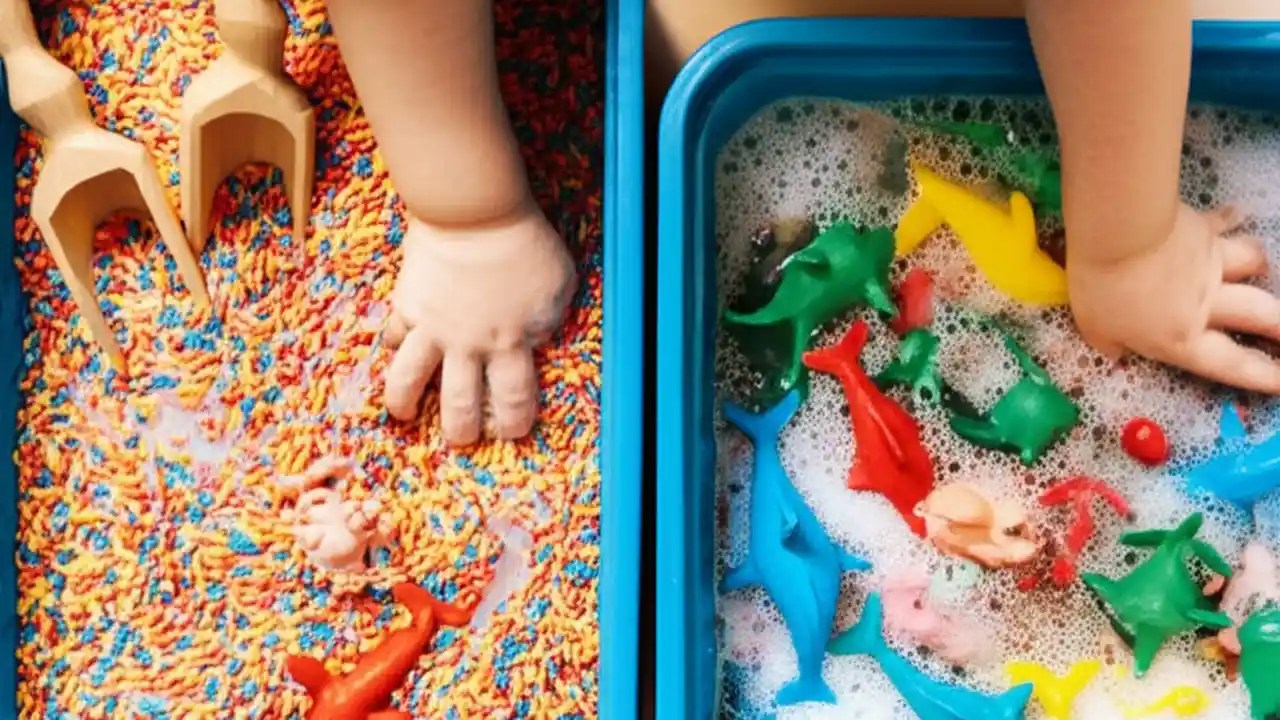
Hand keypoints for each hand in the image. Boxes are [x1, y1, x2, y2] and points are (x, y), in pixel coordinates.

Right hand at [383, 202, 575, 443]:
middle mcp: (468, 346)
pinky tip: (393, 351)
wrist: (475, 214)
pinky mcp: (407, 304)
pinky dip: (393, 345)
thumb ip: (548, 319)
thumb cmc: (526, 245)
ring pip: (409, 379)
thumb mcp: (558, 286)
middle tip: (459, 440)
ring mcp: (432, 327)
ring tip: (403, 414)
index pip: (513, 398)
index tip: (510, 432)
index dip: (512, 422)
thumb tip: (537, 339)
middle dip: (459, 430)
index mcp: (511, 344)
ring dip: (404, 402)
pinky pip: (393, 334)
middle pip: (460, 403)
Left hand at [1067, 203, 1279, 392]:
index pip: (1228, 364)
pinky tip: (1238, 213)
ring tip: (1264, 266)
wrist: (1118, 235)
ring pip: (1252, 265)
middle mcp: (1207, 303)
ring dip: (1261, 266)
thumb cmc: (1103, 291)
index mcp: (1182, 338)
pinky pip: (1223, 222)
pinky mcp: (1203, 229)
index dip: (1260, 376)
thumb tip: (1115, 352)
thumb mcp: (1095, 332)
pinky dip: (1231, 218)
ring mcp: (1210, 264)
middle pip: (1259, 315)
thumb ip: (1110, 344)